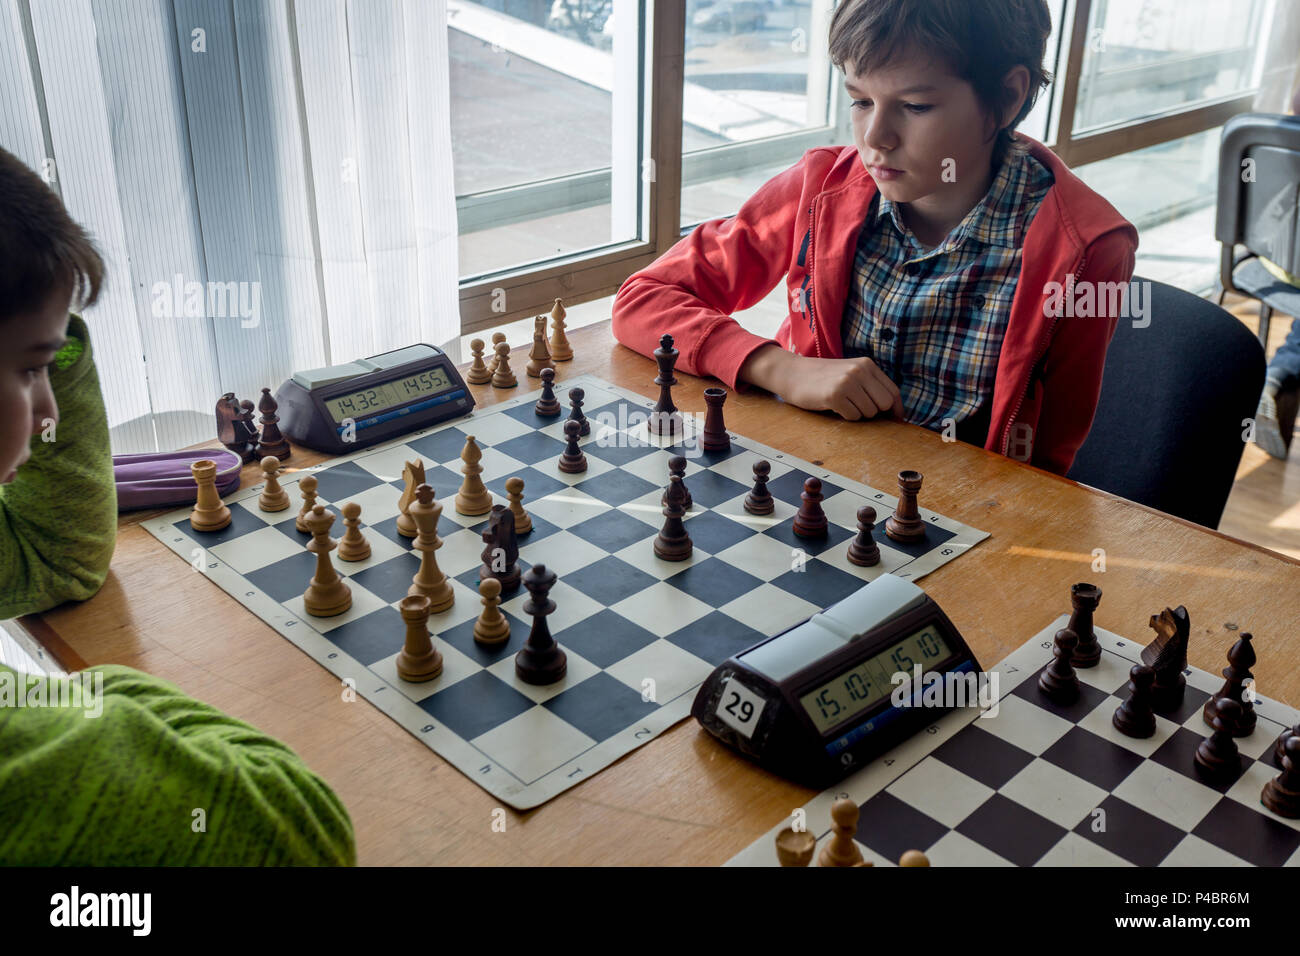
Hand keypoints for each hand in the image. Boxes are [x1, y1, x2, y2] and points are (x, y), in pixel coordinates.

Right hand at [741, 346, 903, 420]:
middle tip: (857, 408)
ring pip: (869, 413)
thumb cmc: (822, 378)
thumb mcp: (850, 372)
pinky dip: (845, 417)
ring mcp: (847, 382)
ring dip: (857, 414)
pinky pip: (853, 417)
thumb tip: (894, 411)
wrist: (791, 373)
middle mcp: (859, 371)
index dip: (895, 409)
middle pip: (885, 404)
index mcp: (867, 365)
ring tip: (842, 404)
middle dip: (874, 412)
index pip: (894, 392)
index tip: (892, 419)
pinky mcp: (834, 395)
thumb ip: (870, 384)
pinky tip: (834, 407)